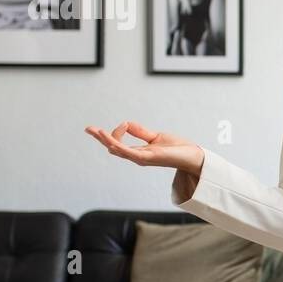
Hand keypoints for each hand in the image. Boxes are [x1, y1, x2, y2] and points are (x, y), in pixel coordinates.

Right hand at [85, 121, 203, 174]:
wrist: (194, 156)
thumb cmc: (178, 149)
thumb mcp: (156, 137)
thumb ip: (141, 132)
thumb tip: (126, 123)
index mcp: (138, 152)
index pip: (118, 145)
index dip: (116, 132)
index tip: (125, 123)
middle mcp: (137, 157)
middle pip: (113, 148)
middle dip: (100, 138)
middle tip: (88, 128)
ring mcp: (140, 158)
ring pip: (116, 149)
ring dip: (104, 139)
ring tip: (93, 130)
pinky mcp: (146, 157)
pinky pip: (125, 150)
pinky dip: (115, 142)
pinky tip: (106, 135)